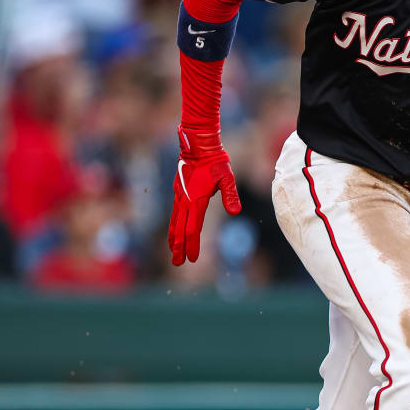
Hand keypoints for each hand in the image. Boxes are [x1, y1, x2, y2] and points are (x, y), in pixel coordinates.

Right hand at [169, 125, 241, 265]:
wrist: (198, 146)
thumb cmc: (215, 162)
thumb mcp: (227, 178)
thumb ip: (231, 195)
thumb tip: (236, 212)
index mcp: (196, 200)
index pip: (193, 228)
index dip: (193, 244)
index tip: (194, 258)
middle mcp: (185, 200)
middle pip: (180, 230)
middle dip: (179, 247)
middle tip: (178, 263)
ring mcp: (179, 196)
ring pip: (174, 222)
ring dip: (174, 239)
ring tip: (173, 252)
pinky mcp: (178, 192)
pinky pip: (175, 214)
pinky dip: (173, 226)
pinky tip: (174, 232)